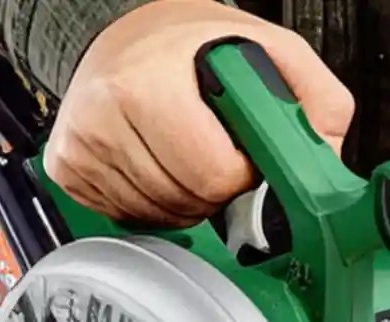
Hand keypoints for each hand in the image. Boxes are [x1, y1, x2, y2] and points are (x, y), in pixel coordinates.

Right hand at [44, 0, 353, 225]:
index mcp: (147, 82)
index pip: (212, 174)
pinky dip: (150, 203)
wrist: (122, 39)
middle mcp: (102, 115)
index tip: (242, 150)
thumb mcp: (267, 47)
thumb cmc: (187, 44)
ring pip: (155, 215)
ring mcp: (78, 147)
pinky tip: (155, 166)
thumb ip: (314, 101)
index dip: (242, 173)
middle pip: (183, 201)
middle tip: (214, 153)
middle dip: (213, 190)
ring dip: (183, 200)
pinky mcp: (66, 169)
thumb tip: (323, 164)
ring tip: (185, 157)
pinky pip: (125, 215)